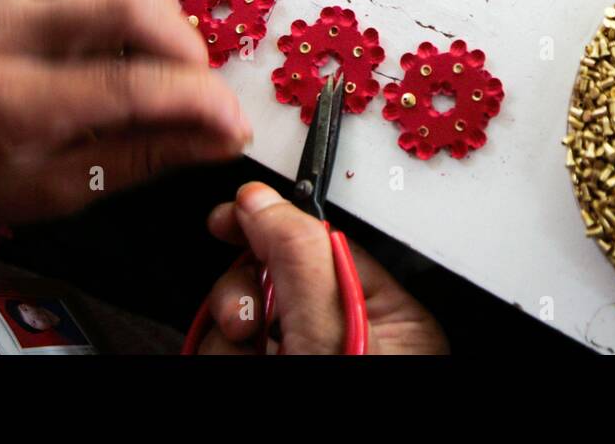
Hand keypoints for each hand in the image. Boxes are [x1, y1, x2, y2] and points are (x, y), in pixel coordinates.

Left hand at [0, 0, 249, 224]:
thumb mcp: (64, 190)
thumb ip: (147, 156)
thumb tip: (225, 136)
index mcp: (8, 103)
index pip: (125, 86)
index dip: (196, 100)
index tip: (235, 123)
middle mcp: (6, 32)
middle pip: (123, 2)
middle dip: (184, 44)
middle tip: (198, 84)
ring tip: (166, 45)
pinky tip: (135, 1)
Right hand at [196, 182, 448, 354]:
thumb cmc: (356, 414)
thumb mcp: (328, 330)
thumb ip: (298, 260)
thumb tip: (263, 200)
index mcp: (388, 313)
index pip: (318, 243)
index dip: (269, 227)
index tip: (232, 218)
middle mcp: (350, 334)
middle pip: (275, 277)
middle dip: (246, 294)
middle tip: (247, 324)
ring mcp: (311, 358)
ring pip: (246, 317)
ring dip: (230, 337)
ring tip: (250, 357)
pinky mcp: (274, 372)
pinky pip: (234, 350)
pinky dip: (227, 357)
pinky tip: (241, 365)